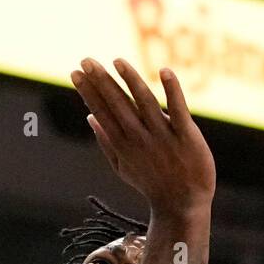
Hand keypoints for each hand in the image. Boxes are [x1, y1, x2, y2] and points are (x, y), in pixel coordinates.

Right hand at [71, 59, 214, 218]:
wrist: (183, 204)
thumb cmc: (152, 184)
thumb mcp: (122, 167)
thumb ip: (106, 141)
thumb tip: (90, 117)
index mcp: (122, 144)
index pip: (101, 111)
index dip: (88, 91)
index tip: (76, 72)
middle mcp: (139, 137)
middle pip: (117, 104)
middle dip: (101, 81)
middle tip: (86, 60)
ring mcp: (163, 135)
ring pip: (144, 102)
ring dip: (131, 80)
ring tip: (117, 61)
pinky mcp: (186, 135)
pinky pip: (178, 109)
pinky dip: (172, 90)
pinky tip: (163, 71)